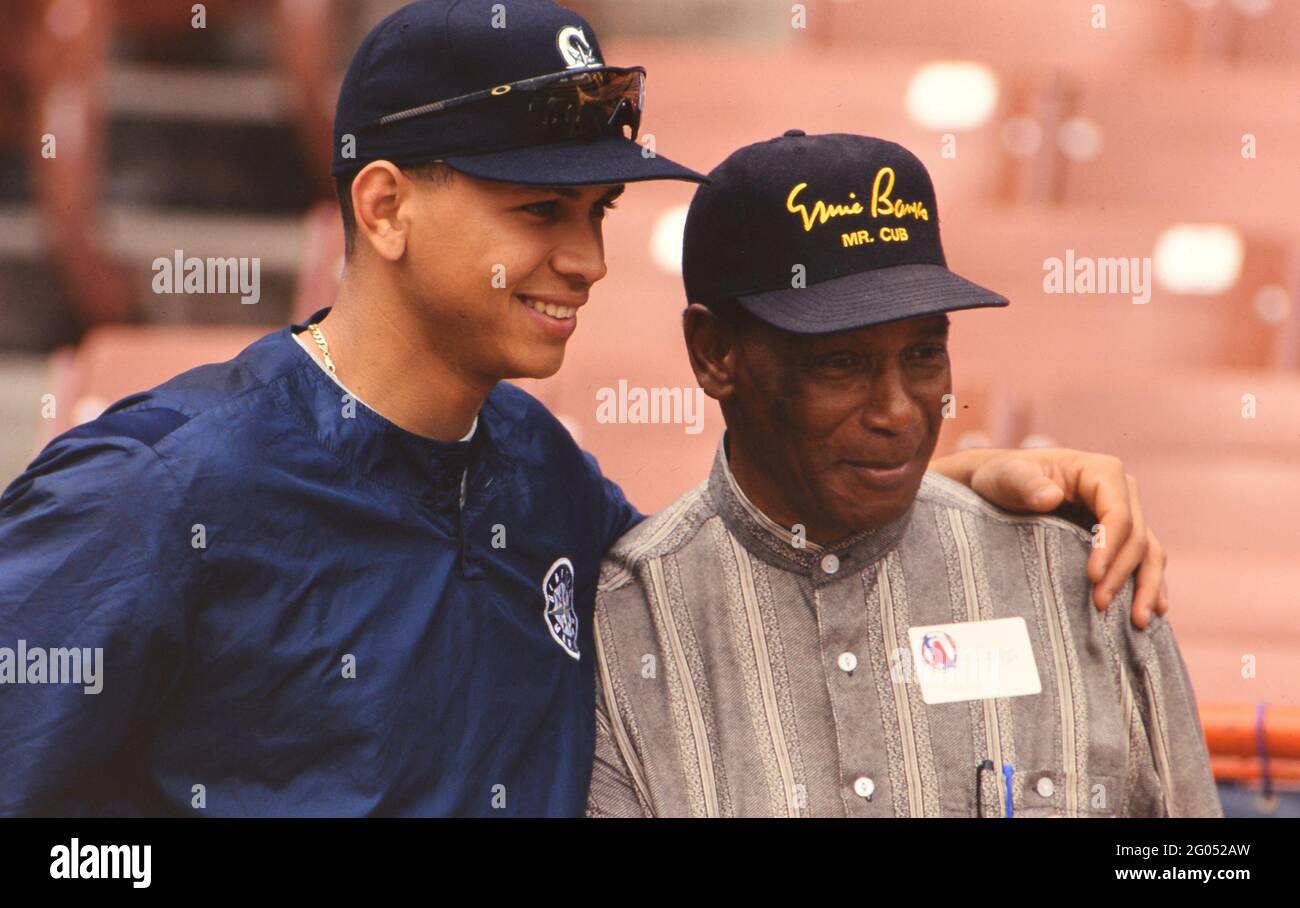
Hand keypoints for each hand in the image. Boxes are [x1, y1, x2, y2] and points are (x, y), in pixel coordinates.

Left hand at [933, 448, 1168, 627]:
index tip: (1092, 576)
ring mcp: (1125, 513)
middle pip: (1137, 538)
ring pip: (1149, 553)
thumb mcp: (1008, 477)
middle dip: (1122, 574)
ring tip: (1138, 621)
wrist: (1004, 483)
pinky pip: (1145, 560)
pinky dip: (1150, 584)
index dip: (1110, 547)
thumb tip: (1050, 498)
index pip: (1118, 514)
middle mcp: (1122, 491)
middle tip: (1100, 604)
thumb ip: (1026, 484)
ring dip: (1147, 588)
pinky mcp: (1121, 534)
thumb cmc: (1005, 476)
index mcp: (1101, 472)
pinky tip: (1154, 610)